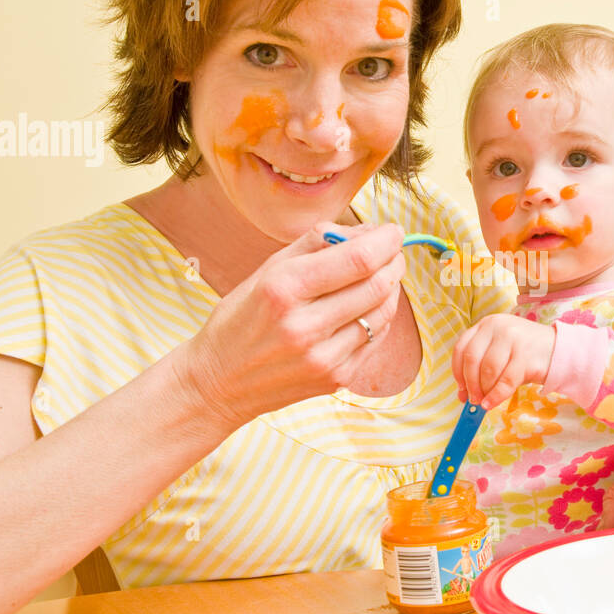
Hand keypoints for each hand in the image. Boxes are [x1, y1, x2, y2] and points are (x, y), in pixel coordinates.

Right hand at [178, 220, 405, 429]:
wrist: (219, 383)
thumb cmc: (241, 319)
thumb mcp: (267, 270)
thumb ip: (316, 243)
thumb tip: (368, 231)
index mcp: (283, 289)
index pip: (358, 259)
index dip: (386, 241)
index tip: (393, 231)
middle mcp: (304, 325)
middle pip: (378, 284)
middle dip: (394, 260)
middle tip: (393, 251)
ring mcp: (323, 357)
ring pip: (383, 312)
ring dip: (392, 287)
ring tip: (383, 275)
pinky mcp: (335, 378)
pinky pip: (376, 338)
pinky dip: (380, 316)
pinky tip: (368, 305)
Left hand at [451, 314, 555, 408]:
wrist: (560, 351)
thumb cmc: (526, 354)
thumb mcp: (501, 351)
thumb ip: (482, 366)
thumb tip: (464, 394)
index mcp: (487, 324)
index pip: (461, 348)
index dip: (458, 372)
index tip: (461, 389)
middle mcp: (498, 326)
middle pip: (472, 359)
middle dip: (470, 384)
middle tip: (473, 399)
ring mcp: (513, 338)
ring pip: (488, 371)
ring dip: (484, 391)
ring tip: (485, 401)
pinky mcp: (526, 355)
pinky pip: (505, 381)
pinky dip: (496, 396)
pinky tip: (492, 403)